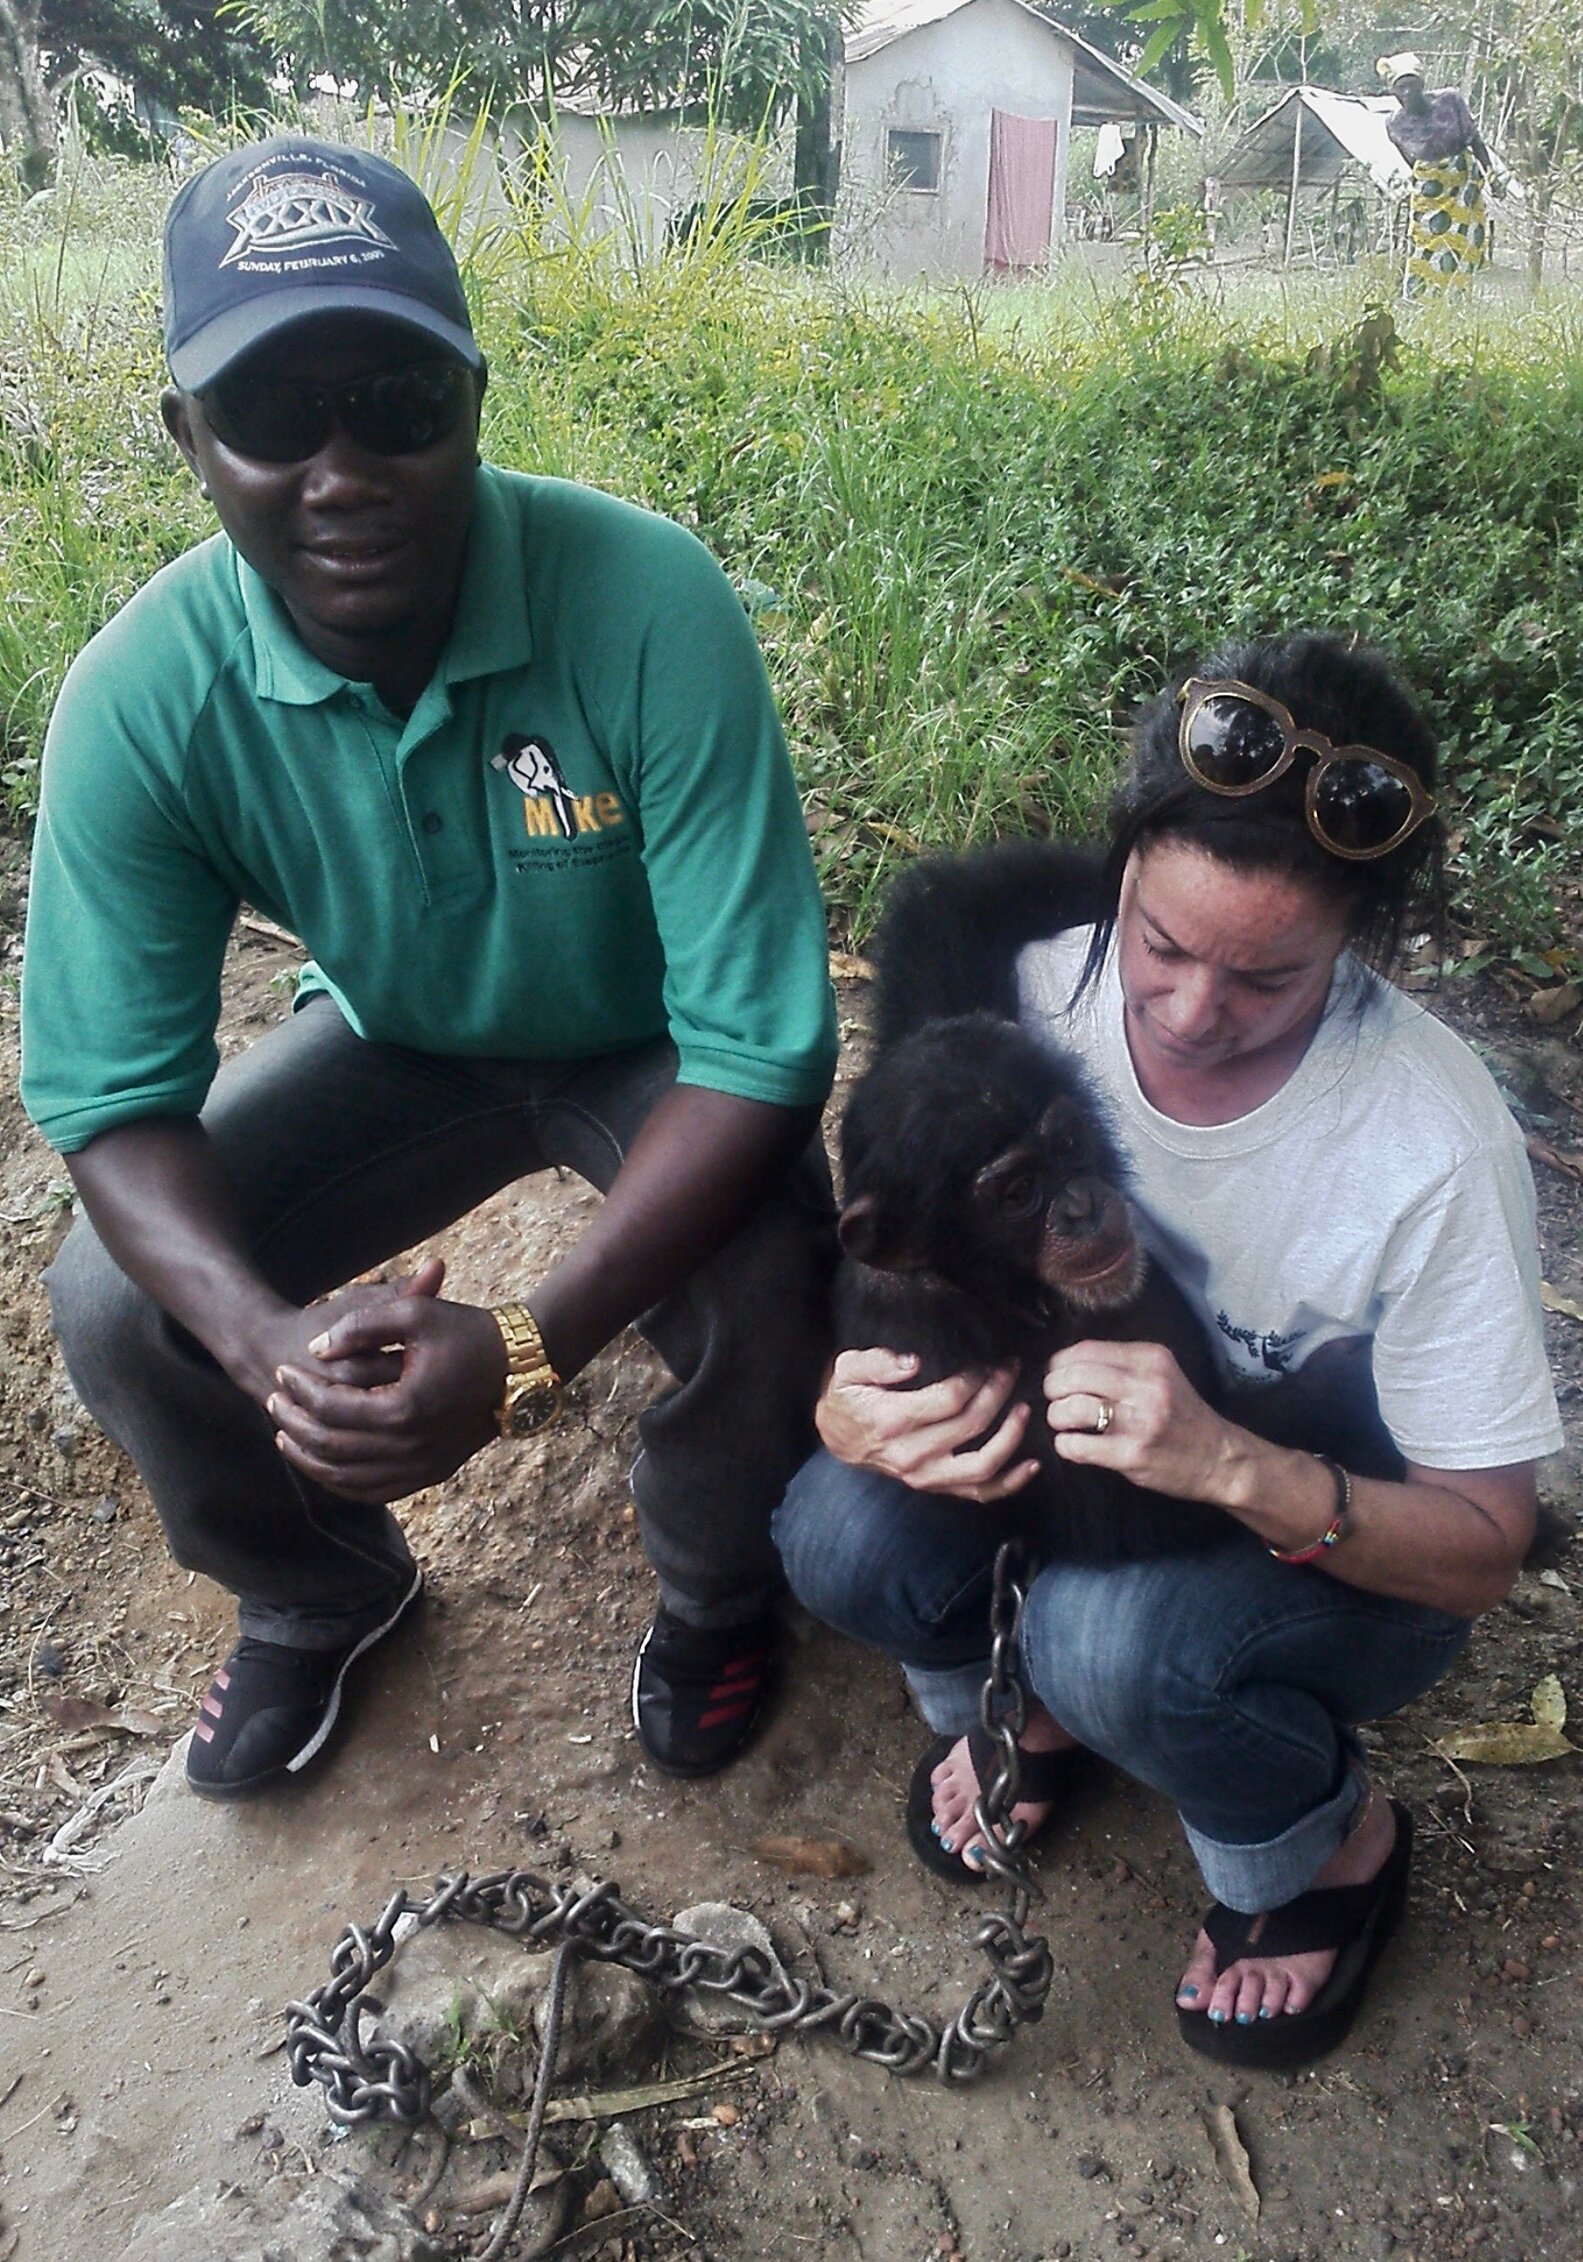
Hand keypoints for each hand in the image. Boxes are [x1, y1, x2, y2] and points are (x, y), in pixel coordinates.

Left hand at [266, 1257, 508, 1502]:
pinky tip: (322, 1462)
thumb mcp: (415, 1314)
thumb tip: (315, 1348)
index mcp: (407, 1408)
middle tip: (272, 1402)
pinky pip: (375, 1492)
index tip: (280, 1372)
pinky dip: (342, 1482)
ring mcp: (425, 1467)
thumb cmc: (469, 1332)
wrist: (520, 1365)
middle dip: (295, 1424)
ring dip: (311, 1460)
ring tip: (286, 1435)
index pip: (333, 1409)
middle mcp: (415, 1447)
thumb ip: (361, 1325)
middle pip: (333, 1448)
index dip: (300, 1391)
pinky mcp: (432, 1475)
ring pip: (349, 1479)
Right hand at [816, 1346, 1039, 1503]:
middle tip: (1009, 1369)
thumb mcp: (847, 1369)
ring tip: (1024, 1409)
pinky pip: (978, 1492)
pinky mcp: (934, 1486)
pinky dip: (1009, 1482)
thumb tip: (913, 1362)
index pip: (950, 1399)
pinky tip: (1030, 1465)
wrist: (836, 1438)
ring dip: (1010, 1437)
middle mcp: (911, 1454)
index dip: (975, 1378)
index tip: (986, 1360)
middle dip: (998, 1392)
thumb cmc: (846, 1399)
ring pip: (981, 1465)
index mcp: (892, 1420)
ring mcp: (925, 1476)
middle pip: (971, 1424)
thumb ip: (877, 1361)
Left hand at [1044, 1339, 1233, 1503]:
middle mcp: (1146, 1386)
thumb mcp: (1161, 1375)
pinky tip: (1071, 1445)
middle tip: (1056, 1400)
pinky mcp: (1132, 1454)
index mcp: (1150, 1359)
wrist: (1219, 1458)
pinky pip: (1079, 1445)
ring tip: (1063, 1423)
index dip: (1059, 1363)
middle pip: (1074, 1376)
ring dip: (1057, 1416)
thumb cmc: (1182, 1415)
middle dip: (1053, 1388)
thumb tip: (1065, 1364)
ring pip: (1072, 1408)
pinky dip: (1066, 1445)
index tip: (1055, 1375)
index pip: (1085, 1350)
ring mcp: (1140, 1422)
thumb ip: (1121, 1365)